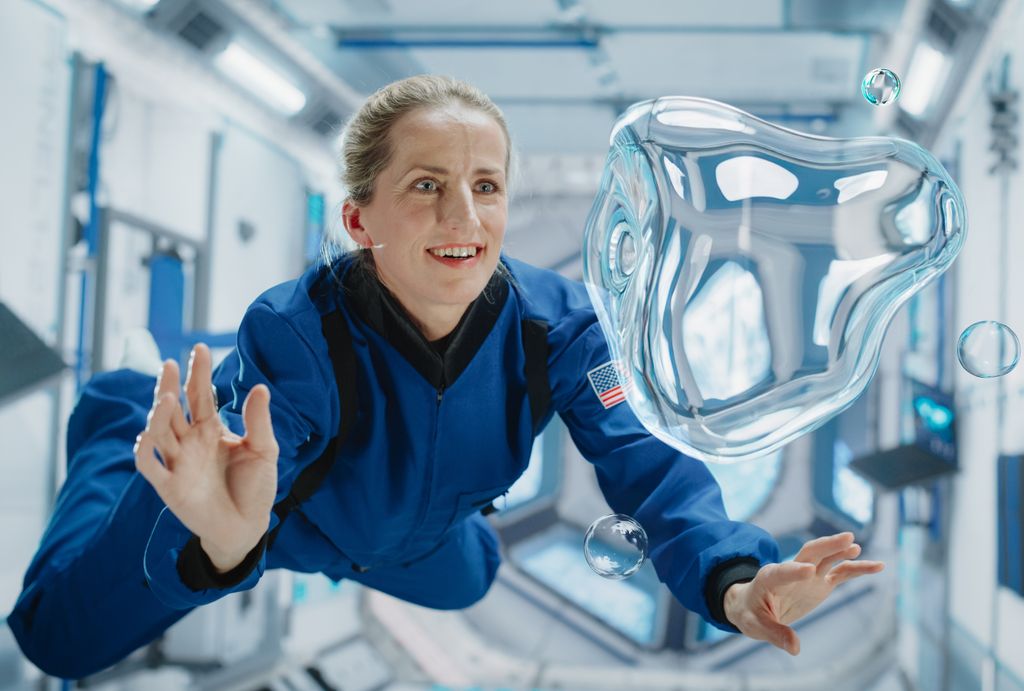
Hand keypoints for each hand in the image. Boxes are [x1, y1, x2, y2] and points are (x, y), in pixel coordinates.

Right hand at [134, 343, 279, 571]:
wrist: (248, 527)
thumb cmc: (255, 488)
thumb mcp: (264, 450)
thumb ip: (259, 421)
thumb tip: (260, 386)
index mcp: (211, 430)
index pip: (200, 396)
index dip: (198, 373)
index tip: (199, 349)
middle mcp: (191, 442)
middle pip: (174, 408)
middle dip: (171, 385)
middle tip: (172, 363)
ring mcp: (178, 463)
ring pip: (158, 432)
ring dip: (159, 414)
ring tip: (167, 397)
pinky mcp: (169, 487)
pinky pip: (149, 465)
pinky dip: (144, 450)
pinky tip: (147, 435)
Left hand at [722, 532, 884, 654]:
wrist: (754, 604)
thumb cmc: (751, 613)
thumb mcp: (755, 625)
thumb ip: (775, 633)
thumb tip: (795, 647)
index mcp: (769, 578)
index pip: (781, 572)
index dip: (793, 571)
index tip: (809, 570)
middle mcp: (791, 571)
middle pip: (809, 553)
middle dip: (826, 546)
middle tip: (846, 539)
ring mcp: (808, 575)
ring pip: (827, 558)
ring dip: (841, 551)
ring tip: (856, 548)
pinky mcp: (820, 582)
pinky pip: (841, 573)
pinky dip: (857, 569)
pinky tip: (877, 566)